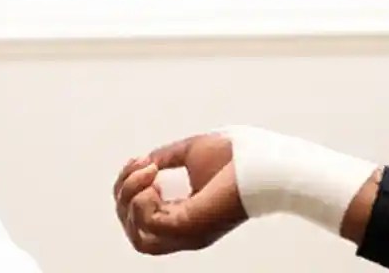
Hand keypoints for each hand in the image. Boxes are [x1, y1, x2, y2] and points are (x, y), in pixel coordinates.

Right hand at [112, 133, 247, 254]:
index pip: (141, 218)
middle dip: (123, 193)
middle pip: (134, 230)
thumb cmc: (239, 157)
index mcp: (185, 215)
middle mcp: (184, 230)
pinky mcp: (189, 227)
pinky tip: (156, 180)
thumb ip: (166, 158)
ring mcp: (187, 232)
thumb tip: (144, 161)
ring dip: (129, 199)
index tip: (139, 162)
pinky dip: (142, 200)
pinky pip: (149, 226)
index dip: (129, 189)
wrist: (265, 160)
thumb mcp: (190, 153)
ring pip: (138, 235)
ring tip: (147, 174)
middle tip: (140, 166)